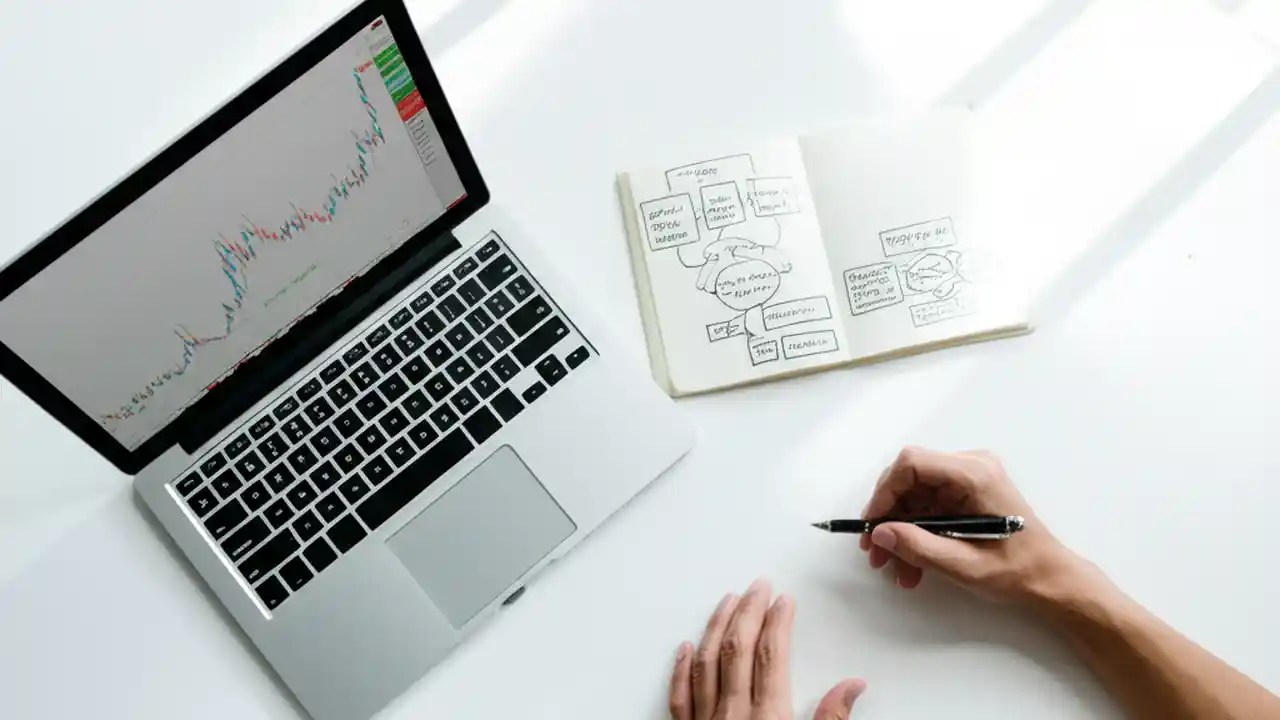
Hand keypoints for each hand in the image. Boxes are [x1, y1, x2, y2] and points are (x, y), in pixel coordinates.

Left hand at [669, 579, 865, 719]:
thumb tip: (852, 686)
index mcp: (769, 718)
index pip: (772, 656)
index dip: (779, 624)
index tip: (785, 602)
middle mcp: (733, 715)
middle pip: (738, 649)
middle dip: (750, 611)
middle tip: (759, 587)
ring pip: (707, 663)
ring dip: (717, 627)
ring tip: (728, 602)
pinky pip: (680, 695)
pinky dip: (682, 668)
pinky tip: (686, 647)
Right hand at [860, 447, 1103, 606]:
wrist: (1051, 578)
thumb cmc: (1018, 571)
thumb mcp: (965, 566)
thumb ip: (919, 547)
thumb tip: (880, 533)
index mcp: (976, 475)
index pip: (913, 463)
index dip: (885, 492)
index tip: (873, 527)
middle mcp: (971, 466)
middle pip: (909, 478)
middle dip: (888, 516)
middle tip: (876, 554)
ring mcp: (968, 477)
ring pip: (914, 494)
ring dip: (899, 530)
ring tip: (894, 568)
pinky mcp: (965, 492)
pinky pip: (927, 505)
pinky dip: (915, 532)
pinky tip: (911, 564)